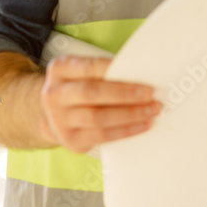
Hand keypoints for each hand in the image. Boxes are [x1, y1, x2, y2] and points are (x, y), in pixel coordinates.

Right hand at [40, 56, 160, 152]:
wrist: (57, 114)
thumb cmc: (82, 85)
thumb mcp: (86, 72)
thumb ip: (108, 71)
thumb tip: (144, 73)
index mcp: (60, 70)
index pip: (89, 67)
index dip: (115, 70)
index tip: (139, 73)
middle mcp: (54, 95)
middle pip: (91, 93)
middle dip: (125, 94)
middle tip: (150, 94)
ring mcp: (59, 119)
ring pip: (98, 117)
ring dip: (130, 114)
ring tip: (152, 110)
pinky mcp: (70, 139)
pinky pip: (102, 135)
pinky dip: (126, 130)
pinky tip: (143, 125)